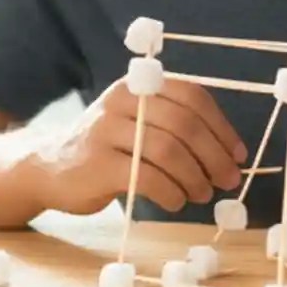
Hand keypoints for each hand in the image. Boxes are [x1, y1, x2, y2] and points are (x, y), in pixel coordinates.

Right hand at [27, 75, 248, 214]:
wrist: (48, 168)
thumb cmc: (109, 147)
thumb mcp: (140, 122)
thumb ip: (177, 127)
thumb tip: (230, 155)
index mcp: (140, 84)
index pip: (193, 97)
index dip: (222, 127)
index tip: (238, 154)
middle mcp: (123, 100)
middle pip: (184, 124)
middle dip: (214, 156)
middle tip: (229, 180)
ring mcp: (106, 131)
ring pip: (168, 152)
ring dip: (195, 177)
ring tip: (203, 194)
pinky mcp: (96, 164)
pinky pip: (148, 178)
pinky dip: (171, 193)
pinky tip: (177, 202)